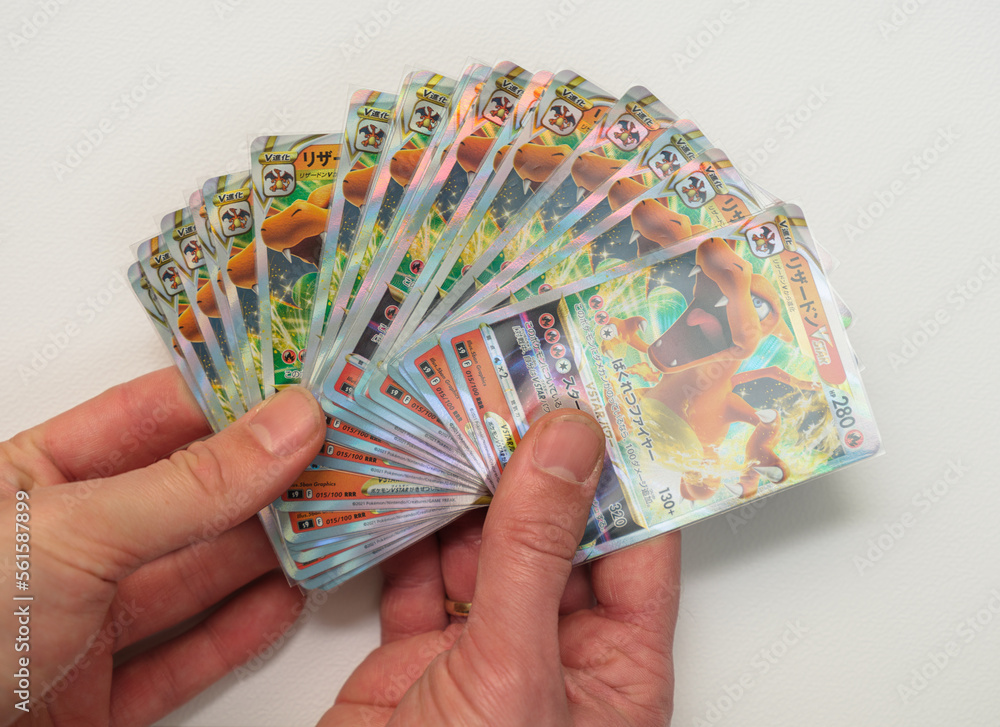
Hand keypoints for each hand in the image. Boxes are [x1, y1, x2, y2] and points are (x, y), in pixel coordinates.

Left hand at [0, 369, 325, 725]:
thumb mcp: (69, 536)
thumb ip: (188, 484)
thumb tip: (287, 426)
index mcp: (30, 482)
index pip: (149, 418)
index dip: (229, 398)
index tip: (302, 386)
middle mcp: (60, 548)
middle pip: (186, 499)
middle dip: (263, 479)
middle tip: (339, 455)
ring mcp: (80, 625)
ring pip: (194, 577)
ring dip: (268, 554)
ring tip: (334, 522)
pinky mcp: (98, 698)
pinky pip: (185, 656)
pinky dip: (243, 630)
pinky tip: (290, 599)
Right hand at [321, 410, 681, 726]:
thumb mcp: (516, 670)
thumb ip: (536, 553)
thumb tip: (566, 446)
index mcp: (618, 667)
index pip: (635, 544)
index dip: (622, 468)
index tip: (606, 393)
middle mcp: (556, 651)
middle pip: (554, 534)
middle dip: (529, 465)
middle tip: (514, 382)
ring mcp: (483, 651)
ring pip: (481, 548)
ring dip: (462, 489)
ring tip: (452, 411)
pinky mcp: (414, 656)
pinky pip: (416, 575)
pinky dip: (403, 530)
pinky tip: (399, 478)